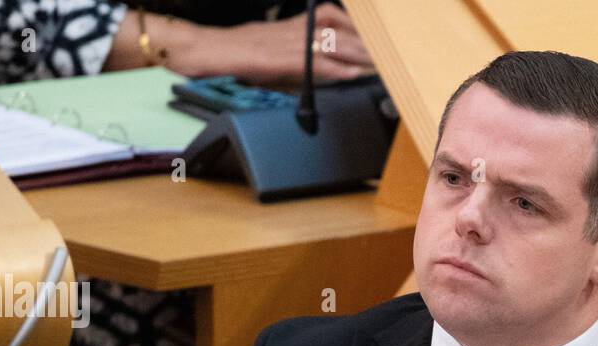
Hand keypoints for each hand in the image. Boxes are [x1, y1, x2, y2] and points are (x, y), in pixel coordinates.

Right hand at [214, 3, 375, 86]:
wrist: (208, 50)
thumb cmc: (240, 55)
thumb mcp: (278, 53)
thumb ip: (305, 62)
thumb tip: (335, 72)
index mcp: (296, 25)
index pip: (336, 19)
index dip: (359, 30)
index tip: (380, 42)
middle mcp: (295, 30)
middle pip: (340, 30)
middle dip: (366, 44)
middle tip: (389, 56)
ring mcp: (287, 43)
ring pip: (332, 44)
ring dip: (358, 55)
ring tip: (378, 64)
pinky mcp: (279, 58)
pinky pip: (312, 62)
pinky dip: (334, 68)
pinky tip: (351, 74)